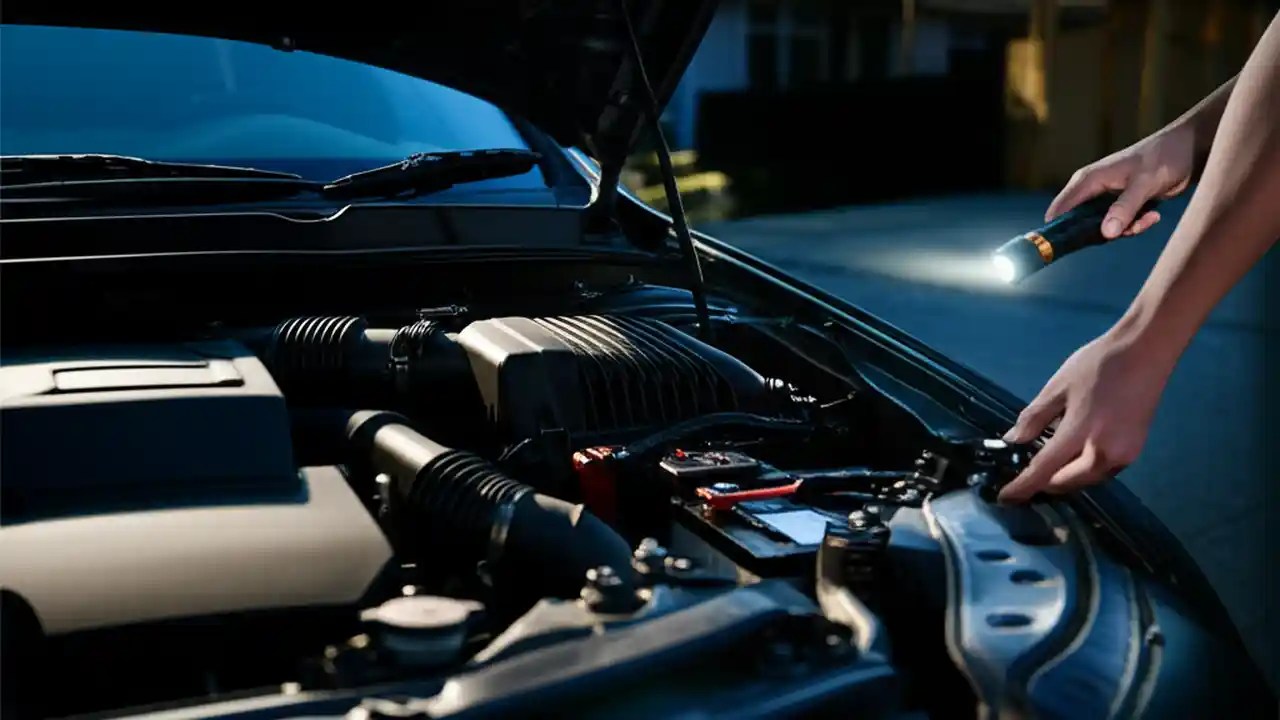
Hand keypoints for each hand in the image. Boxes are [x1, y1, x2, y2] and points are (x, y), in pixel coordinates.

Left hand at [997, 325, 1176, 503]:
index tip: (1005, 499)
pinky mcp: (1134, 452)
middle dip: (1044, 484)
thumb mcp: (1057, 387)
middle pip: (1066, 482)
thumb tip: (1014, 440)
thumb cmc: (1098, 365)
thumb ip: (1034, 418)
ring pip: (1085, 479)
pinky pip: (1101, 471)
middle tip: (1024, 476)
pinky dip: (1082, 469)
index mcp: (1081, 434)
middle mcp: (1105, 453)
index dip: (1023, 487)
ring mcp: (1124, 455)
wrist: (1145, 352)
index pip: (1045, 470)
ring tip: (1045, 465)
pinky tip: (1072, 455)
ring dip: (1064, 478)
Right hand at [1046, 123, 1197, 240]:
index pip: (1060, 209)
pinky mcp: (1122, 206)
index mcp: (1088, 180)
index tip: (1067, 246)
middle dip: (1102, 233)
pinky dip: (1135, 225)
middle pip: (1080, 224)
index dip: (1057, 229)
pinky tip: (1153, 215)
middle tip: (1126, 229)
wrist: (1188, 150)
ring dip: (1125, 230)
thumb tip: (1106, 234)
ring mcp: (1107, 199)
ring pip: (1103, 228)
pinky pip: (1120, 226)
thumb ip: (1124, 208)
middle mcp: (1092, 190)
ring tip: (1146, 218)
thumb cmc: (1163, 157)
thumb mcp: (1144, 183)